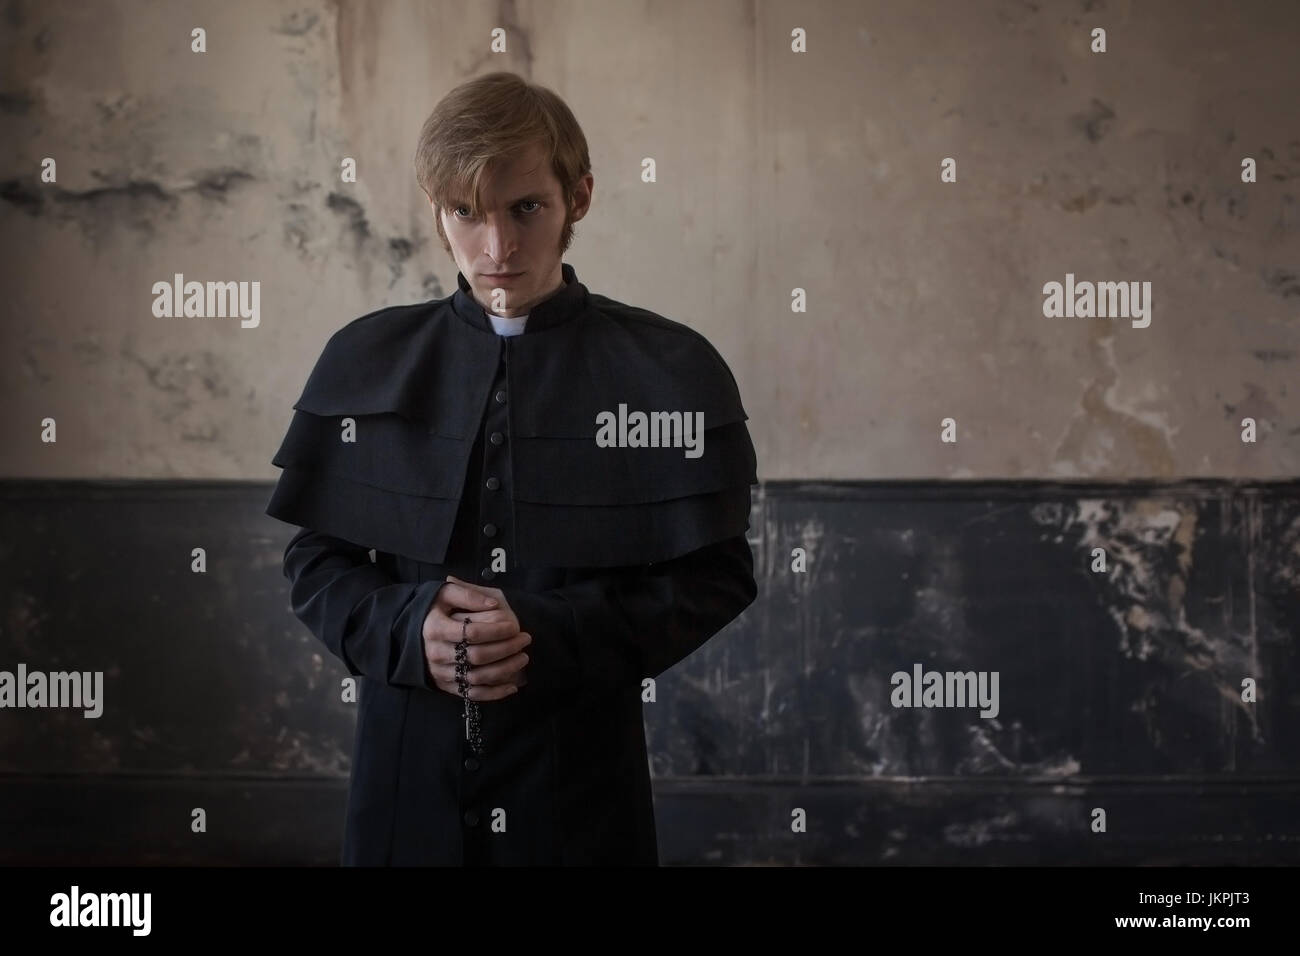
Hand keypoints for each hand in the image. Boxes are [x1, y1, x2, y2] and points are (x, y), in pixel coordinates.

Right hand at [421, 575, 530, 700]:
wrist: (411, 633)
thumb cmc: (434, 610)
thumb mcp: (445, 594)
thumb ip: (468, 594)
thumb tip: (493, 603)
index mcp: (435, 629)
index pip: (471, 632)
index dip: (497, 630)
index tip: (515, 626)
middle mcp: (436, 654)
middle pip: (477, 656)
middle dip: (506, 649)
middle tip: (525, 639)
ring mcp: (441, 672)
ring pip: (477, 677)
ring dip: (505, 670)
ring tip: (523, 657)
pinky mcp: (446, 686)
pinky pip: (472, 694)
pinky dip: (494, 693)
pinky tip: (512, 686)